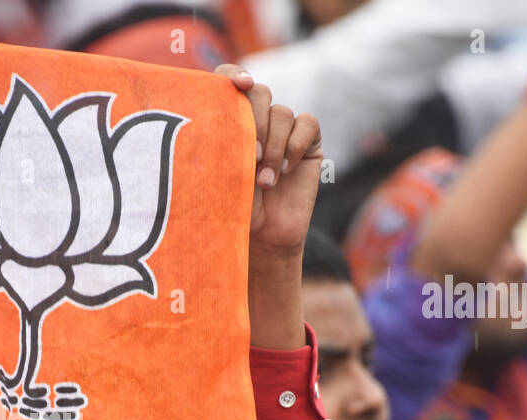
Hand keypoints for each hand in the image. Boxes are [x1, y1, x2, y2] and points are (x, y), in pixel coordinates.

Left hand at [214, 64, 322, 253]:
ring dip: (274, 146)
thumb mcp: (218, 175)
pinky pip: (307, 124)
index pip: (227, 81)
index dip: (232, 75)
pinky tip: (287, 170)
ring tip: (265, 181)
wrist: (263, 238)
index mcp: (228, 121)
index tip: (239, 84)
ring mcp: (283, 130)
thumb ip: (220, 143)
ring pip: (282, 112)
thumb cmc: (233, 209)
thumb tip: (222, 117)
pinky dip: (296, 145)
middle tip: (251, 155)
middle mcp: (257, 120)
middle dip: (255, 121)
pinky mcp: (308, 142)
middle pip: (259, 93)